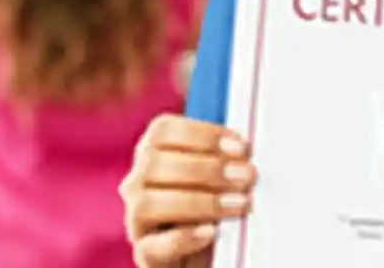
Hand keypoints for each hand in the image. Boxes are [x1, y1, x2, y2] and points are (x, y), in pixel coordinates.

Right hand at [121, 114, 256, 266]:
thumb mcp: (218, 174)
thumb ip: (226, 159)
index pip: (163, 131)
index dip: (203, 135)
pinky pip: (153, 246)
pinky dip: (184, 237)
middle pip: (156, 164)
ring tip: (238, 204)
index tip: (241, 147)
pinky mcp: (145, 251)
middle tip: (246, 176)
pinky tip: (211, 232)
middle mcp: (138, 181)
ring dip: (200, 202)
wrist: (204, 251)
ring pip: (149, 204)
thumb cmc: (212, 202)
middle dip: (208, 169)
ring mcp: (136, 217)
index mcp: (154, 151)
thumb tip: (246, 156)